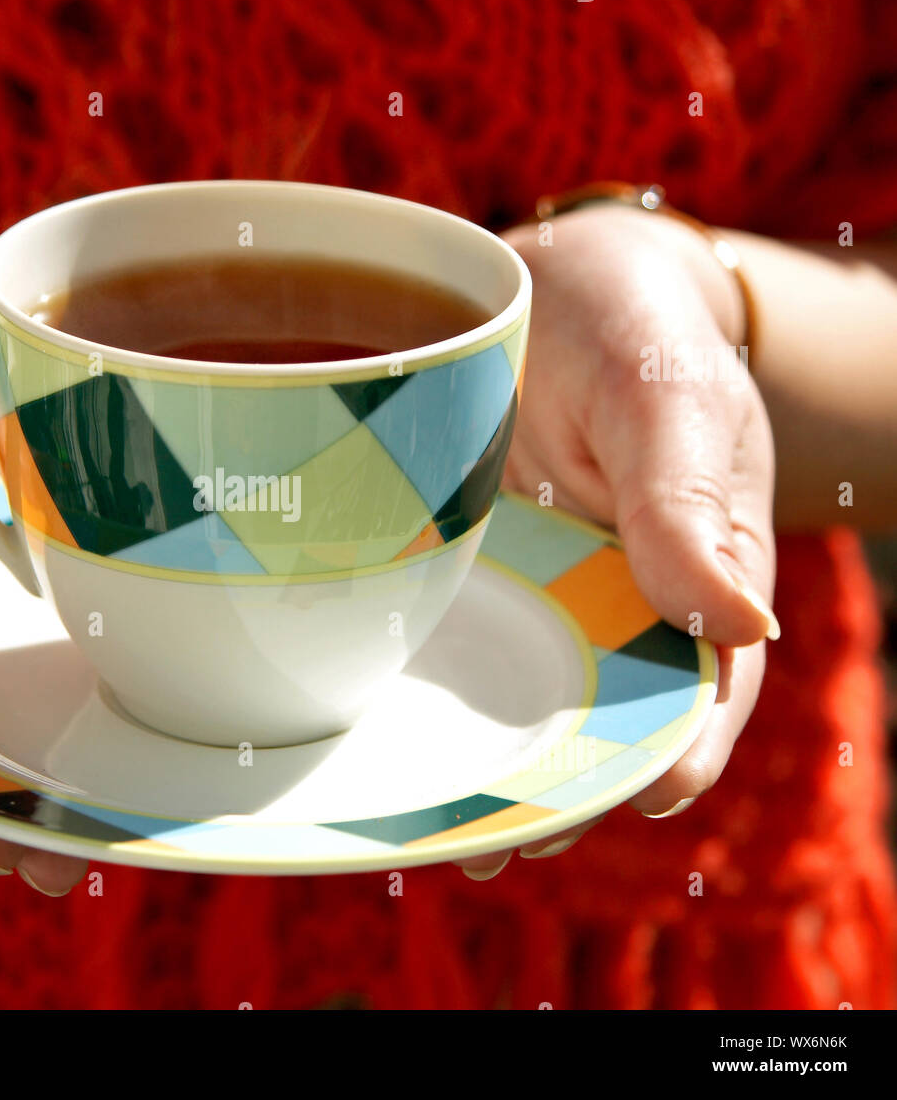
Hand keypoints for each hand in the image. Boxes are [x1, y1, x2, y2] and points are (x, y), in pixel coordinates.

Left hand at [455, 205, 776, 878]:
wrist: (552, 284)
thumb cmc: (632, 333)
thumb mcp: (667, 396)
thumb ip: (689, 498)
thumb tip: (741, 622)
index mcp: (697, 569)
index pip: (703, 680)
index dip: (680, 743)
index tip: (645, 794)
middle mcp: (617, 597)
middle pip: (600, 713)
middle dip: (559, 785)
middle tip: (502, 839)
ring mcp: (540, 588)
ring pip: (521, 694)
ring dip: (485, 762)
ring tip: (435, 823)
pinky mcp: (471, 567)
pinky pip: (456, 640)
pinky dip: (430, 694)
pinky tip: (384, 733)